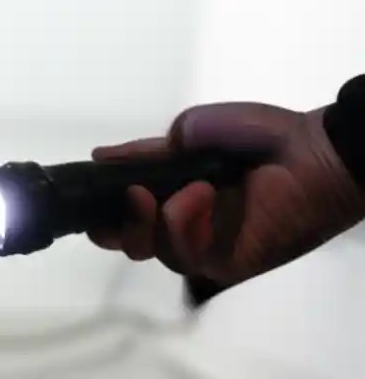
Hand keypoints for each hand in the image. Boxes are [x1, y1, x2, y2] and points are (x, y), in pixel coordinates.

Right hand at [88, 103, 364, 288]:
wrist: (311, 152)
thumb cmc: (258, 136)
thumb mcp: (191, 130)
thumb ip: (147, 150)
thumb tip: (102, 156)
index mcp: (169, 192)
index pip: (121, 211)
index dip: (99, 207)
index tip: (84, 191)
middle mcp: (179, 223)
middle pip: (126, 242)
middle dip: (112, 224)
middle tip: (128, 195)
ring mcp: (201, 246)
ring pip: (150, 251)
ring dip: (157, 217)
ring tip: (189, 186)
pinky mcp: (225, 264)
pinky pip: (186, 256)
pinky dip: (184, 224)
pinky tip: (202, 195)